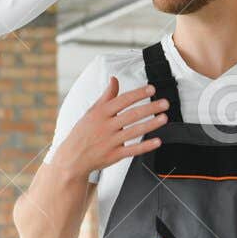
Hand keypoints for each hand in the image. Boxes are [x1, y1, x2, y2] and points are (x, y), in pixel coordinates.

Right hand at [54, 77, 168, 177]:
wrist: (72, 158)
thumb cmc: (83, 133)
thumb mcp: (91, 112)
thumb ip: (106, 96)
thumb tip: (114, 79)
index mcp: (100, 113)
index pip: (122, 100)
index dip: (138, 94)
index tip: (151, 89)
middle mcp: (106, 126)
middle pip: (131, 115)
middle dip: (150, 108)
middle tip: (164, 103)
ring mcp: (110, 142)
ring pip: (134, 131)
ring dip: (151, 124)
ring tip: (164, 118)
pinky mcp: (114, 155)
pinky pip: (132, 150)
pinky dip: (145, 146)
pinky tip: (157, 141)